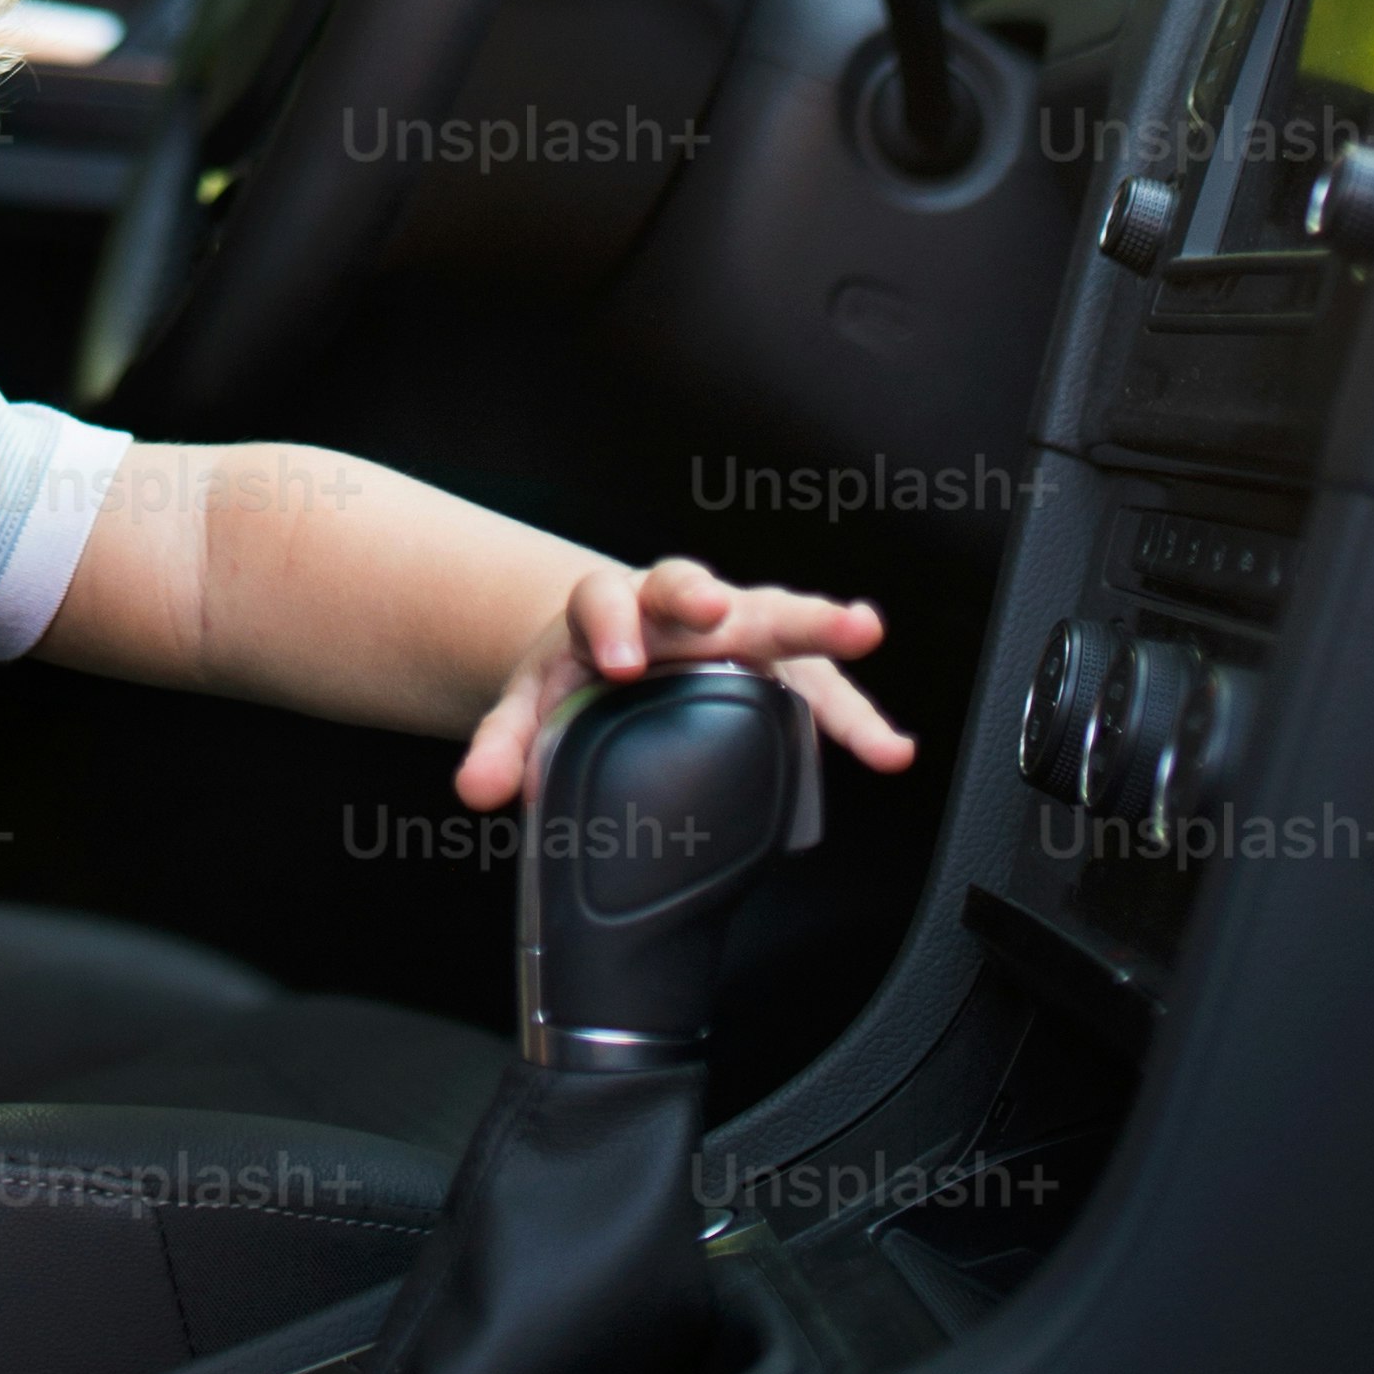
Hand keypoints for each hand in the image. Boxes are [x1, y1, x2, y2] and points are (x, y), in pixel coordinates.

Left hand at [453, 553, 914, 809]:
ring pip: (772, 611)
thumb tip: (481, 789)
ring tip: (862, 629)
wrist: (614, 642)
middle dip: (707, 595)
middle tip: (716, 608)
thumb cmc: (579, 669)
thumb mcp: (534, 700)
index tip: (615, 660)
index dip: (611, 625)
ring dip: (815, 625)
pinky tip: (891, 751)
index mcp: (607, 606)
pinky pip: (822, 690)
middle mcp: (673, 604)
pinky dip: (857, 717)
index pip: (602, 600)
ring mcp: (733, 626)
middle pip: (690, 584)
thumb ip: (506, 742)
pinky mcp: (777, 666)